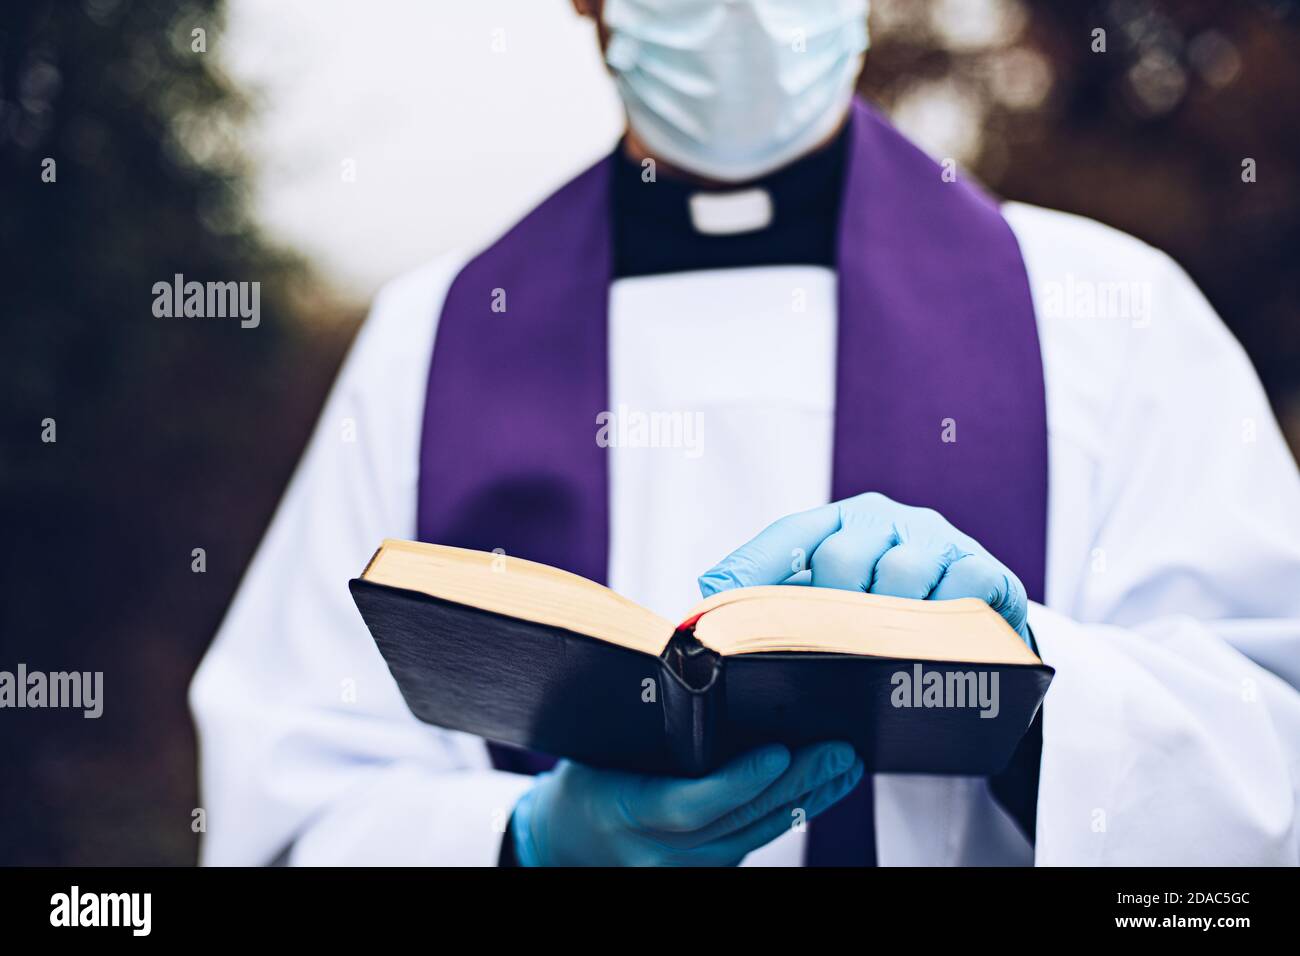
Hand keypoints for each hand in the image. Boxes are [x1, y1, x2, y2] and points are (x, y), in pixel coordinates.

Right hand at [511, 742, 861, 865]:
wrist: (565, 840)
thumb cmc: (585, 781)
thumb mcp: (599, 748)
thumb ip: (647, 722)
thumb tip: (702, 665)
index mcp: (624, 812)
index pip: (689, 806)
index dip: (738, 782)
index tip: (778, 751)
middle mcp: (658, 853)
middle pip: (738, 821)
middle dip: (794, 784)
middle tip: (838, 750)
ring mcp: (685, 869)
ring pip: (756, 834)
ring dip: (806, 798)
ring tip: (844, 765)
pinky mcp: (706, 871)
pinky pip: (754, 839)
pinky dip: (788, 810)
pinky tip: (819, 786)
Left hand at [698, 491, 1029, 642]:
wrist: (971, 626)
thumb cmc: (882, 614)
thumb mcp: (826, 603)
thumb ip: (770, 602)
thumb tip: (701, 611)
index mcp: (836, 524)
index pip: (787, 537)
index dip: (751, 570)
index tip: (718, 607)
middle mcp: (882, 520)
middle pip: (842, 557)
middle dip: (831, 610)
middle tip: (829, 650)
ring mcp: (935, 539)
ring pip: (902, 574)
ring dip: (888, 623)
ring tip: (878, 656)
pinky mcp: (984, 567)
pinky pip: (961, 588)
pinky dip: (945, 619)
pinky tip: (934, 642)